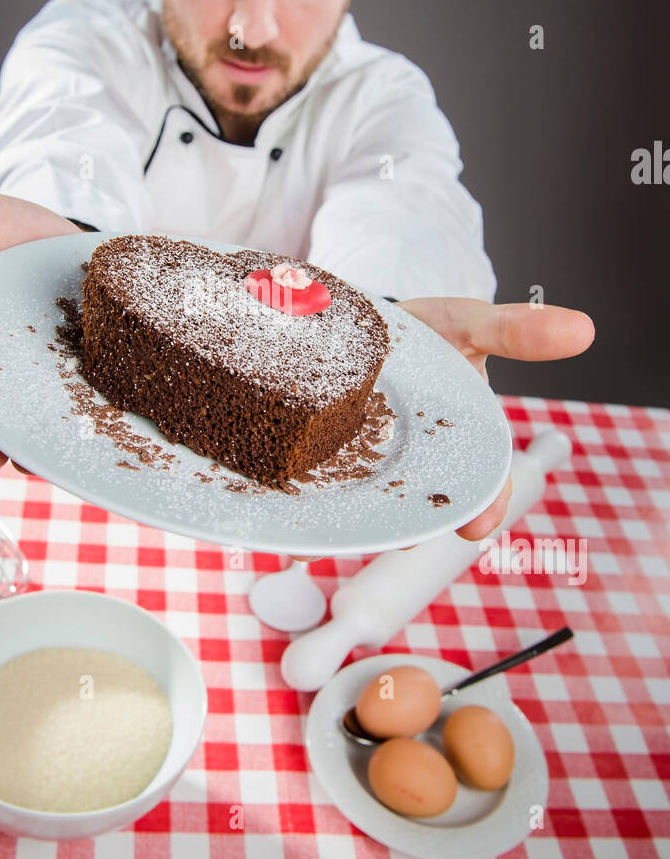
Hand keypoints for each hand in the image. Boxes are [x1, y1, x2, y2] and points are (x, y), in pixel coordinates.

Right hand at [0, 176, 81, 470]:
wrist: (93, 245)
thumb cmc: (30, 238)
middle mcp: (7, 372)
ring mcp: (52, 388)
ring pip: (33, 428)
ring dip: (25, 448)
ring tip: (23, 459)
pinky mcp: (96, 392)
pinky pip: (85, 423)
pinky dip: (83, 439)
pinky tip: (86, 450)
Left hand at [288, 295, 594, 557]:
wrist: (366, 317)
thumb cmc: (428, 332)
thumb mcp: (471, 323)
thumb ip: (517, 329)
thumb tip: (583, 329)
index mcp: (454, 446)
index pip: (480, 487)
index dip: (485, 507)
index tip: (480, 526)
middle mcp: (408, 464)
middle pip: (410, 506)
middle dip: (400, 527)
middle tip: (390, 541)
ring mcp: (357, 463)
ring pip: (354, 504)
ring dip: (337, 524)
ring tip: (316, 541)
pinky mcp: (310, 451)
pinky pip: (302, 479)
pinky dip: (289, 490)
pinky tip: (275, 504)